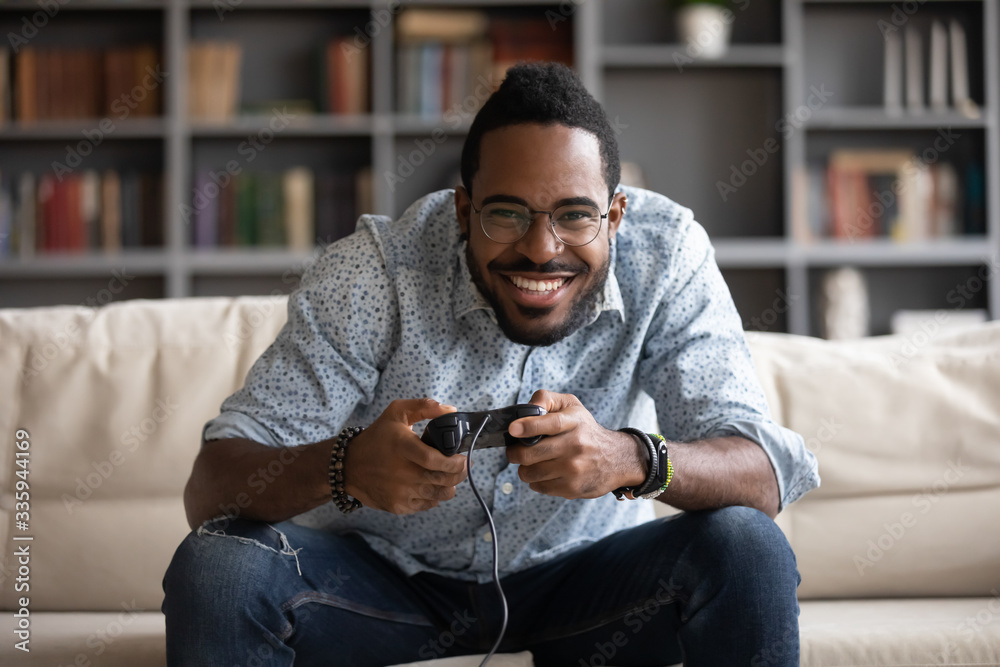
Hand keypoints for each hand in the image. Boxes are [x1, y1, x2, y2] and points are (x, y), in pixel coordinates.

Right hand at [343, 398, 467, 513]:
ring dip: (450, 485)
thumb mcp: (396, 412)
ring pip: (439, 495)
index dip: (455, 462)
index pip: (435, 460)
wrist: (349, 466)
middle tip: (464, 466)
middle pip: (443, 480)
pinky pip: (427, 505)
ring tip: (449, 475)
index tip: (463, 457)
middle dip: (460, 473)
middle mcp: (402, 473)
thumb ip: (424, 406)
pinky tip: (431, 485)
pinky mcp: (398, 506)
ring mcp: (400, 492)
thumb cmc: (377, 437)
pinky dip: (434, 496)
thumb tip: (451, 411)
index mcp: (403, 447)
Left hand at [505, 390, 647, 498]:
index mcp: (574, 422)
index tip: (513, 429)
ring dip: (524, 468)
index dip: (528, 426)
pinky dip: (535, 480)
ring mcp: (574, 469)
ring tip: (532, 462)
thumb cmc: (586, 430)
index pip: (551, 423)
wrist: (617, 458)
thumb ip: (546, 399)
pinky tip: (545, 472)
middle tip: (516, 450)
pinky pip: (539, 486)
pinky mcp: (572, 488)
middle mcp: (575, 446)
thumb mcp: (571, 405)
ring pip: (530, 473)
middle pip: (531, 453)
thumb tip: (526, 409)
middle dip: (514, 453)